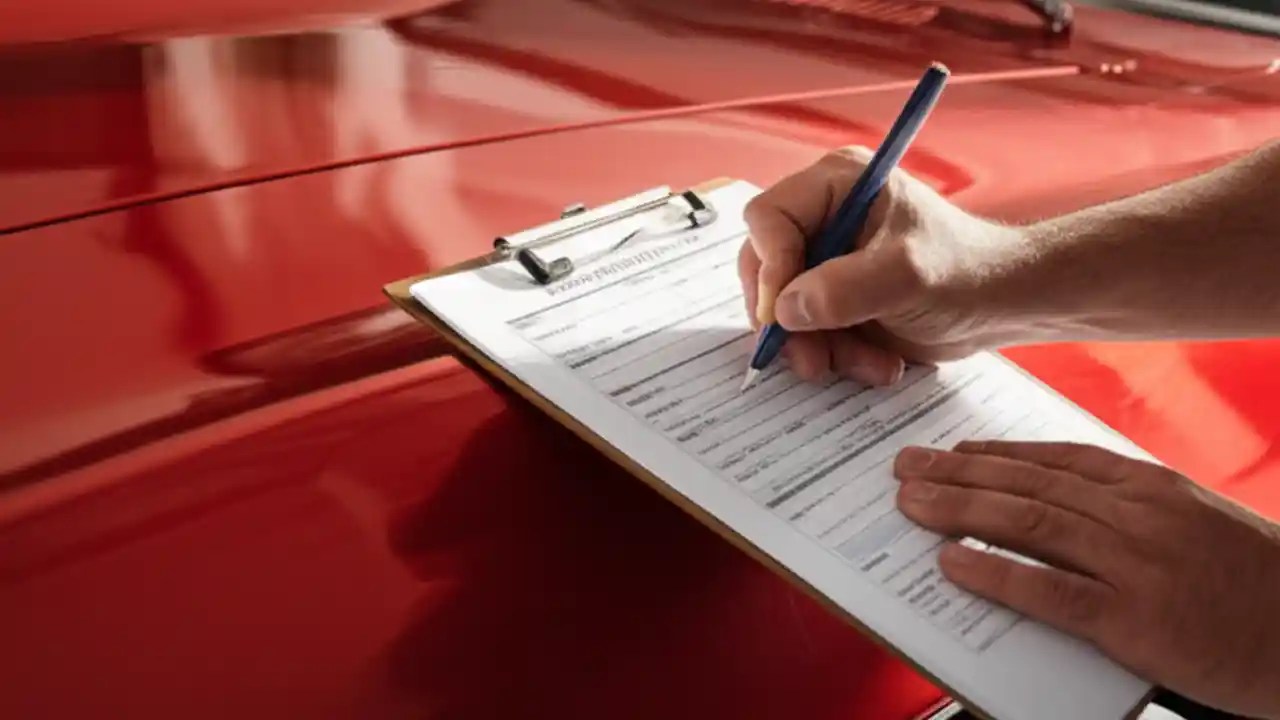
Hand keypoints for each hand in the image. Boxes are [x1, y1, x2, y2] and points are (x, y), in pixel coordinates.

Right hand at [739, 147, 1045, 384]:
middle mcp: (821, 217)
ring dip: (819, 348)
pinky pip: (806, 333)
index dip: (770, 268)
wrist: (1002, 305)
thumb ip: (843, 289)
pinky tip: (877, 362)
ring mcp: (824, 260)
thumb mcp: (906, 276)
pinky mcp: (831, 298)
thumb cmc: (965, 272)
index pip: (767, 220)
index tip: (785, 315)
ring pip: (782, 310)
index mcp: (835, 184)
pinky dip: (835, 356)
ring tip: (866, 363)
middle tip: (814, 358)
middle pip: (763, 269)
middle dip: (791, 321)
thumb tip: (785, 310)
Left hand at [893, 441, 1279, 717]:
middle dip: (958, 473)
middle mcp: (1137, 514)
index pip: (1056, 458)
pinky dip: (995, 573)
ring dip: (960, 510)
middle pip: (1028, 483)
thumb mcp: (1194, 522)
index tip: (952, 450)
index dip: (996, 453)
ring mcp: (1135, 563)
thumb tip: (1060, 504)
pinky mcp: (1135, 619)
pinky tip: (953, 563)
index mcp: (1151, 487)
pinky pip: (1050, 591)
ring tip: (912, 504)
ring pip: (1028, 523)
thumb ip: (1130, 509)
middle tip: (905, 467)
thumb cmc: (1254, 583)